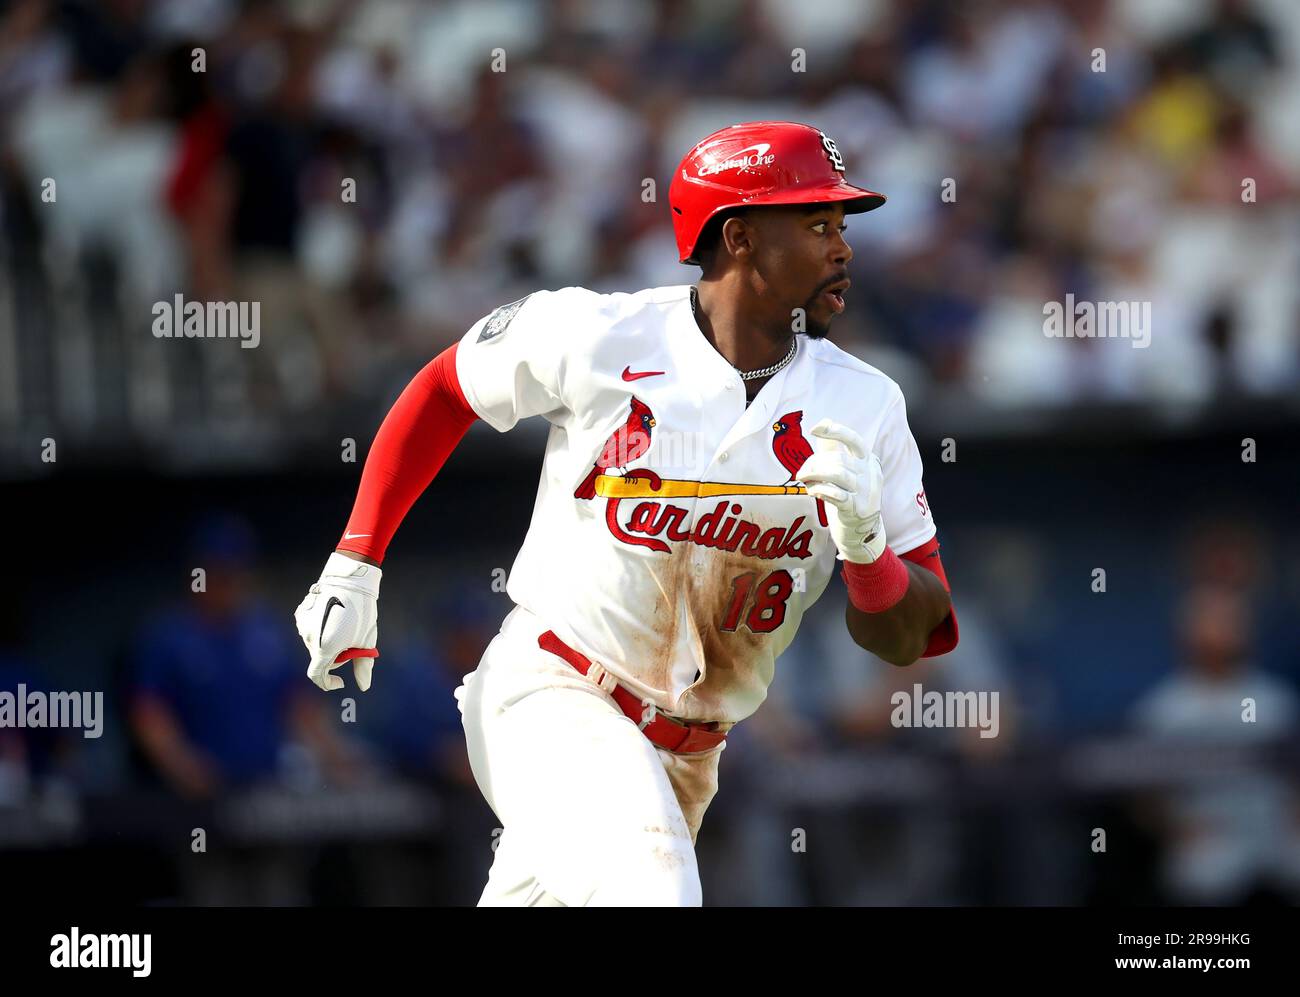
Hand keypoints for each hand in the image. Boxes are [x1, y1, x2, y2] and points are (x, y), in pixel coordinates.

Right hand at [295, 552, 380, 691]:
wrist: (350, 580)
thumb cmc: (361, 612)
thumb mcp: (366, 641)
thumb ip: (364, 666)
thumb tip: (364, 686)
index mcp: (324, 648)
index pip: (317, 676)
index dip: (328, 683)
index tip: (340, 682)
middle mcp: (309, 638)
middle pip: (320, 658)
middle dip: (335, 657)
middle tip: (351, 643)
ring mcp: (302, 625)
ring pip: (315, 643)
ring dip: (327, 642)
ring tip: (344, 625)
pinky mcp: (301, 613)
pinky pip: (310, 629)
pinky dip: (320, 629)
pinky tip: (333, 616)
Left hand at [795, 418, 885, 563]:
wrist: (861, 532)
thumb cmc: (849, 496)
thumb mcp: (846, 472)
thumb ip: (834, 449)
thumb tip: (823, 423)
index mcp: (869, 461)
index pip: (854, 440)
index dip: (835, 431)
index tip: (814, 429)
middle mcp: (871, 474)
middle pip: (839, 459)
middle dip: (814, 463)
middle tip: (801, 473)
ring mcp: (866, 493)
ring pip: (837, 474)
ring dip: (814, 475)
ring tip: (803, 480)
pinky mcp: (857, 510)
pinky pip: (836, 495)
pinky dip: (820, 490)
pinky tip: (812, 491)